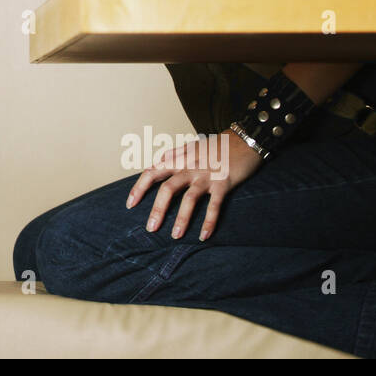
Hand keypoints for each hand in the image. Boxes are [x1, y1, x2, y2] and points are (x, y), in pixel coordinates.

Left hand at [126, 131, 262, 240]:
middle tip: (151, 228)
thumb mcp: (191, 146)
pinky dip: (209, 222)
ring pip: (189, 199)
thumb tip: (158, 163)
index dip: (139, 188)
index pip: (152, 172)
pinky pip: (214, 206)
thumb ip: (174, 155)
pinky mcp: (223, 183)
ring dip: (181, 219)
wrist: (244, 139)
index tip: (130, 205)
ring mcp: (206, 176)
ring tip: (175, 236)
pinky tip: (204, 236)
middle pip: (167, 189)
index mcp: (178, 159)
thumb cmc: (216, 145)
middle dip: (157, 210)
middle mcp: (189, 167)